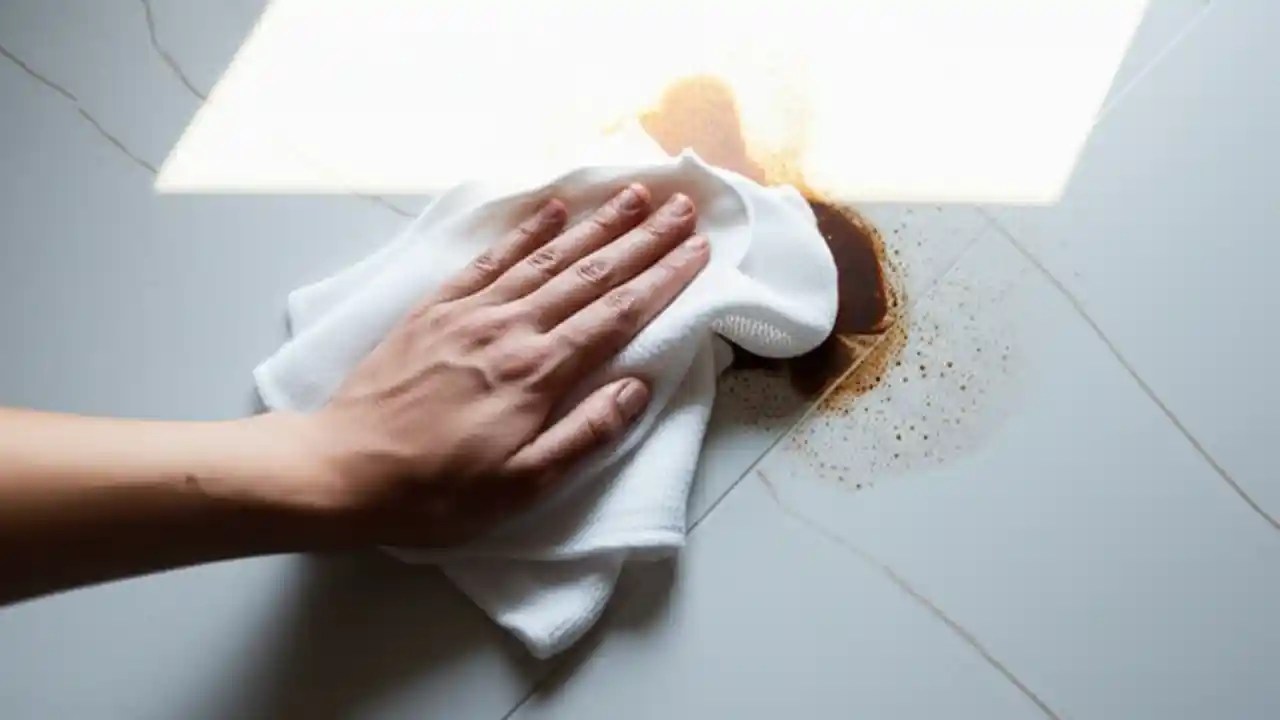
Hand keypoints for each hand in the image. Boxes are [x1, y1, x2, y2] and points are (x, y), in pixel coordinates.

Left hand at [287, 184, 707, 545]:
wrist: (339, 469)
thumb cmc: (434, 492)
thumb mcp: (520, 486)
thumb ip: (584, 433)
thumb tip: (636, 387)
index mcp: (537, 374)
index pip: (616, 315)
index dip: (663, 280)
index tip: (698, 250)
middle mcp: (510, 330)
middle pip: (590, 274)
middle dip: (642, 239)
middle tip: (682, 207)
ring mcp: (470, 313)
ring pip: (548, 257)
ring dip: (596, 224)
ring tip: (633, 195)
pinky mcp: (435, 308)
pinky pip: (491, 259)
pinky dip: (526, 231)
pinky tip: (552, 209)